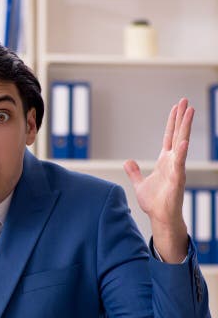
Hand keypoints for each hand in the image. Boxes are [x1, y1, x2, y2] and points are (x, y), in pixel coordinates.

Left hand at [124, 98, 192, 261]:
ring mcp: (177, 169)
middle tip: (185, 100)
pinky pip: (180, 164)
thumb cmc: (154, 202)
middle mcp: (173, 161)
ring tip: (189, 111)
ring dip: (185, 128)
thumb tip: (128, 161)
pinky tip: (183, 141)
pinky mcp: (177, 179)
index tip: (177, 107)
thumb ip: (134, 172)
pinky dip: (181, 153)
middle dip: (181, 118)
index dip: (172, 121)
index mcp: (165, 161)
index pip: (169, 136)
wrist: (160, 217)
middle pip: (178, 134)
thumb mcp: (140, 183)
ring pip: (181, 144)